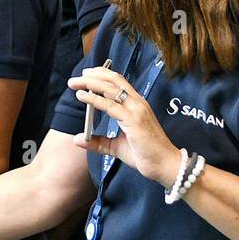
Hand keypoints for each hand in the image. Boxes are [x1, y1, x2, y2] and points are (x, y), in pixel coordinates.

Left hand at [68, 66, 181, 187]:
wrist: (163, 165)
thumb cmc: (144, 154)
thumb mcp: (116, 147)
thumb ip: (98, 142)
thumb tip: (78, 139)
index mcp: (136, 105)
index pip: (119, 82)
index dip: (102, 75)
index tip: (86, 74)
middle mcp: (137, 103)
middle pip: (113, 80)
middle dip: (93, 75)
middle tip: (76, 78)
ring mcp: (136, 110)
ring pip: (110, 88)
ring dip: (90, 83)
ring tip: (75, 83)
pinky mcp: (133, 120)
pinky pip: (110, 106)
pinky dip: (94, 99)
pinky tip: (82, 96)